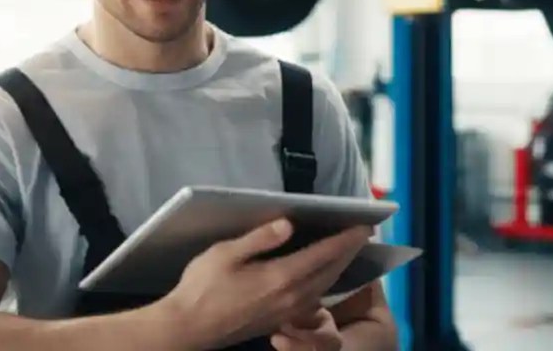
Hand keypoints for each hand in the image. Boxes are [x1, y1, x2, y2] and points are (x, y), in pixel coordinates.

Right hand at [163, 219, 370, 348]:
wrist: (187, 329)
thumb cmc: (201, 288)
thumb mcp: (225, 254)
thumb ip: (259, 238)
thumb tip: (288, 223)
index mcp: (281, 277)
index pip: (324, 254)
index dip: (346, 239)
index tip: (364, 225)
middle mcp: (291, 297)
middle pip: (330, 271)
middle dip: (349, 251)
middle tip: (363, 233)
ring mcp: (287, 312)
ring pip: (324, 286)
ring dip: (339, 267)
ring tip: (348, 250)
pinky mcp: (280, 320)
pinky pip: (313, 298)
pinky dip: (325, 282)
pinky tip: (323, 274)